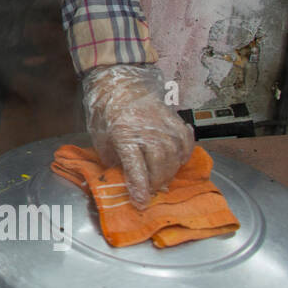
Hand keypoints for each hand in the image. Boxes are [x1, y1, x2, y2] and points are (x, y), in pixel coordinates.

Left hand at [82, 64, 194, 208]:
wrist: (120, 83)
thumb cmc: (107, 112)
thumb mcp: (101, 138)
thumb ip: (112, 159)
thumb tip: (124, 180)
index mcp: (124, 135)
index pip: (136, 168)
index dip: (139, 189)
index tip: (141, 203)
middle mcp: (147, 131)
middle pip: (159, 165)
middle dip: (155, 183)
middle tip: (150, 190)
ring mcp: (164, 124)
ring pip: (174, 156)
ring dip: (169, 172)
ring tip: (161, 179)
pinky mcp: (175, 119)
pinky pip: (186, 143)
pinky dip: (183, 155)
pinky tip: (176, 161)